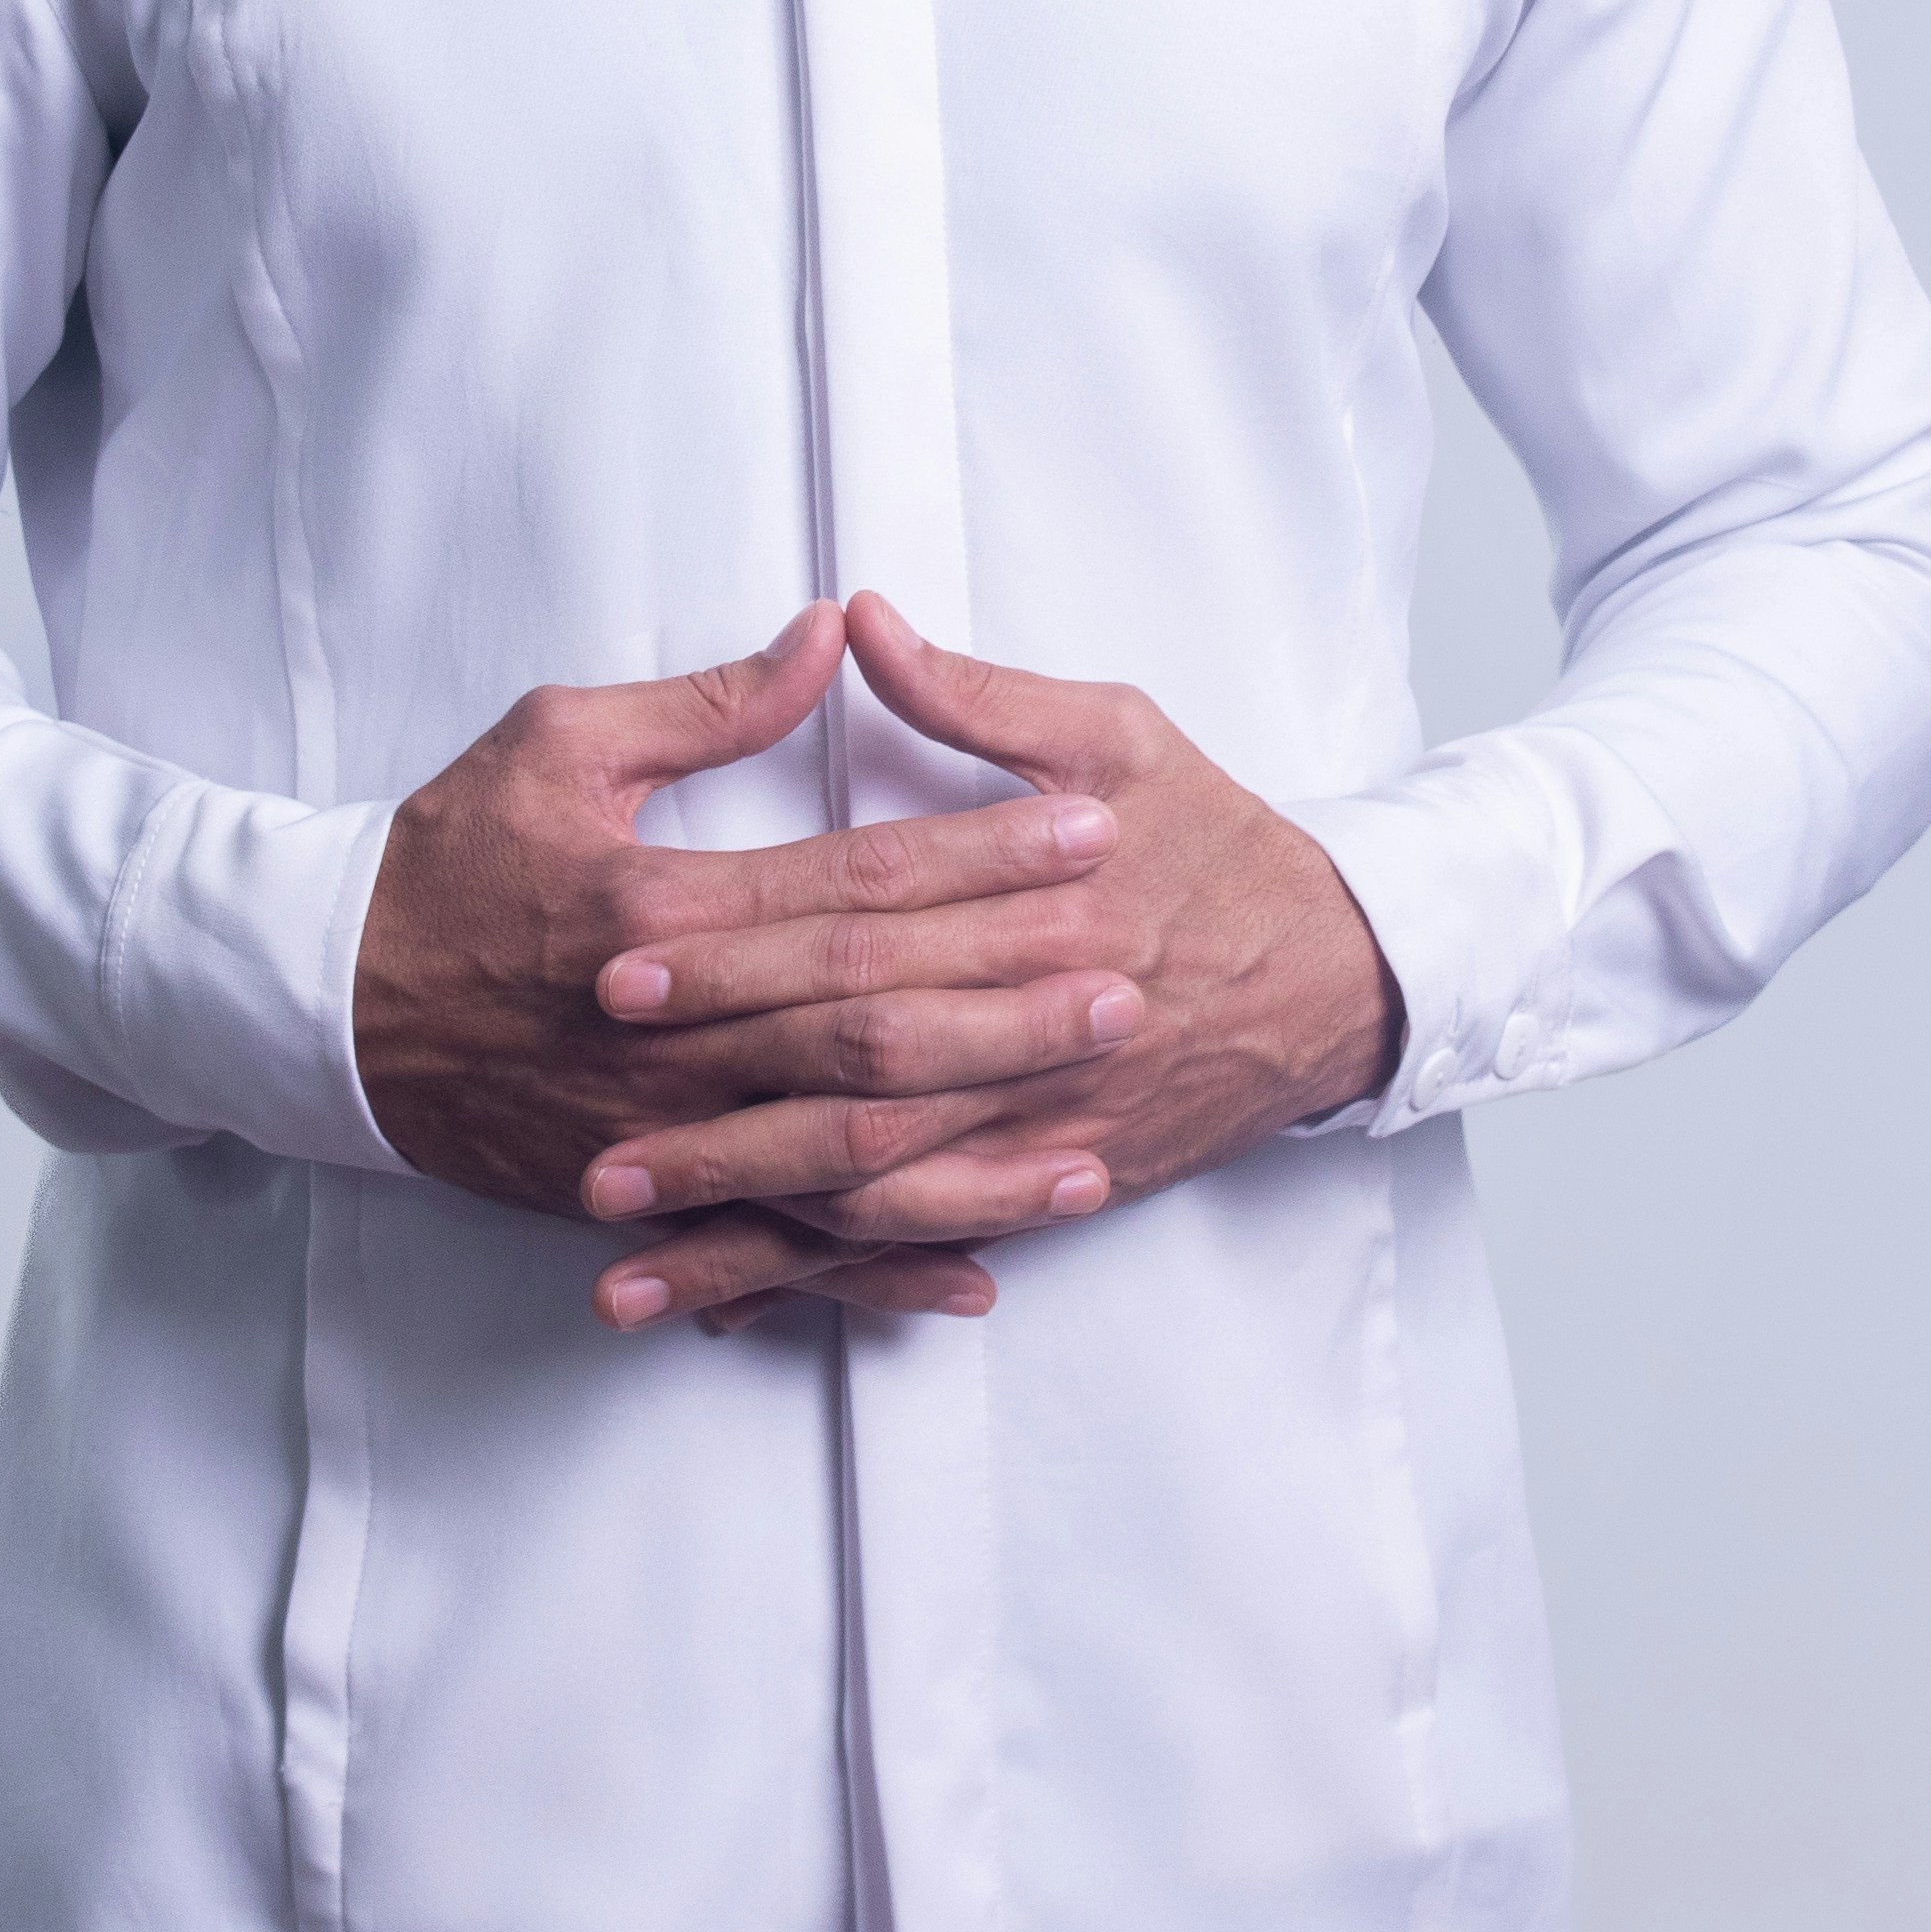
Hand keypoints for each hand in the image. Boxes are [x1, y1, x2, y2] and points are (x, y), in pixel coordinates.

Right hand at [350, 604, 1138, 1324]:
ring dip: (976, 1145)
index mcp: (658, 913)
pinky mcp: (643, 1200)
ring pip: (844, 1153)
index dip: (981, 858)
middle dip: (1010, 1003)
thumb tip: (831, 637)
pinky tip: (978, 1270)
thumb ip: (708, 705)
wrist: (318, 1005)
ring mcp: (657, 1134)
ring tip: (1092, 1131)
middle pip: (872, 1023)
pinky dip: (879, 1270)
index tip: (1084, 831)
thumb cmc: (441, 860)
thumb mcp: (556, 742)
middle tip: (1127, 976)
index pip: (855, 885)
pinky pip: (781, 1248)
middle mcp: (669, 1036)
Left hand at [570, 592, 1399, 1334]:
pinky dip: (831, 1283)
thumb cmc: (1219, 841)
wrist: (1342, 973)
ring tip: (625, 1263)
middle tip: (588, 1139)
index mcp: (1030, 907)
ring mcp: (1042, 1124)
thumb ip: (973, 693)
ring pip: (874, 1194)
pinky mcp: (1052, 1184)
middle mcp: (1031, 1030)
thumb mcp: (1115, 732)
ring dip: (747, 1234)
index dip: (730, 956)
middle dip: (712, 1121)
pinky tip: (739, 1308)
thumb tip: (857, 623)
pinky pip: (923, 1245)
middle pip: (849, 1082)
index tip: (617, 965)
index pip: (852, 934)